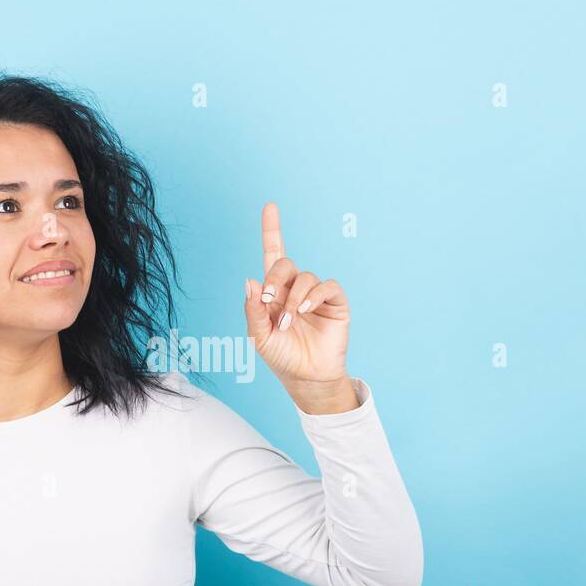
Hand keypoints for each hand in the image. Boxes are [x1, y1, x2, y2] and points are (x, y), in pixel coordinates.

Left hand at [243, 202, 356, 412]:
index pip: (273, 255)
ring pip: (305, 277)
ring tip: (290, 321)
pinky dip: (314, 295)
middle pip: (285, 263)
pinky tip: (306, 310)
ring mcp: (316, 294)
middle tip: (270, 300)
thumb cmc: (282, 357)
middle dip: (275, 278)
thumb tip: (250, 281)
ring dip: (294, 298)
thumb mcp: (259, 336)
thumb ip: (253, 309)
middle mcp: (295, 288)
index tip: (270, 206)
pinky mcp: (335, 302)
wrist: (306, 378)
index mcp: (274, 292)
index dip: (272, 230)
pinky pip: (327, 286)